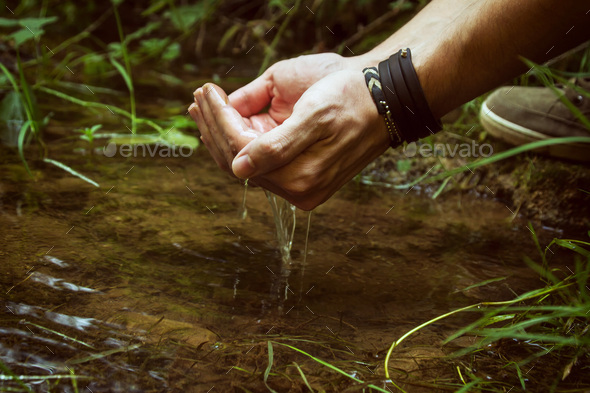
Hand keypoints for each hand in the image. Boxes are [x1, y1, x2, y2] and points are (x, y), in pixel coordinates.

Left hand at [190, 68, 389, 209]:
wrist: (384, 98)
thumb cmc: (352, 97)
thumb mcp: (314, 115)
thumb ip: (277, 146)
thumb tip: (237, 168)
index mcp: (301, 177)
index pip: (242, 152)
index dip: (220, 121)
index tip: (207, 91)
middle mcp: (298, 188)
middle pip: (239, 161)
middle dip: (214, 126)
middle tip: (198, 96)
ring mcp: (299, 184)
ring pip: (246, 162)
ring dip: (222, 133)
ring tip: (205, 105)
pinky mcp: (301, 174)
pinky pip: (261, 160)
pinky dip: (240, 139)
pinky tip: (229, 119)